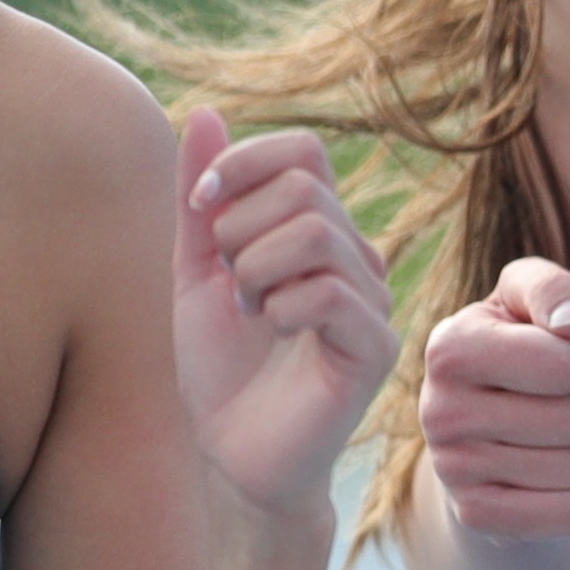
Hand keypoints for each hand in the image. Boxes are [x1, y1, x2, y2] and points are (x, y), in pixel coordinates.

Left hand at [181, 114, 401, 518]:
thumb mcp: (196, 272)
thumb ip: (202, 201)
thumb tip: (205, 112)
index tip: (197, 210)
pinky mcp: (374, 350)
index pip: (304, 153)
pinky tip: (272, 333)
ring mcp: (372, 304)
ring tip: (248, 310)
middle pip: (305, 187)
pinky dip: (282, 306)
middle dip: (240, 226)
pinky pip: (331, 293)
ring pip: (315, 234)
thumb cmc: (219, 371)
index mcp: (320, 234)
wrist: (232, 457)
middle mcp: (356, 259)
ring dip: (255, 268)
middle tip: (227, 280)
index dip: (244, 164)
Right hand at [421, 254, 569, 536]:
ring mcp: (452, 471)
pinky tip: (551, 480)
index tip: (552, 358)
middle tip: (556, 404)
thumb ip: (552, 290)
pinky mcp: (476, 517)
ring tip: (550, 437)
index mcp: (449, 348)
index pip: (569, 364)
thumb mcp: (525, 300)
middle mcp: (439, 412)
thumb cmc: (516, 349)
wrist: (479, 428)